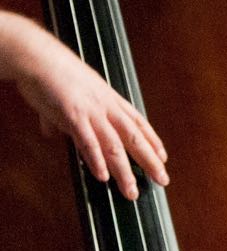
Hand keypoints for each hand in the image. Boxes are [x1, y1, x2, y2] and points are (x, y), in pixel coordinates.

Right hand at [0, 11, 168, 199]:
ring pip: (114, 145)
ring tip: (132, 192)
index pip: (138, 123)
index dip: (152, 141)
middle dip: (149, 160)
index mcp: (109, 100)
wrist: (40, 58)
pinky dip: (96, 159)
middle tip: (162, 180)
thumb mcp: (66, 99)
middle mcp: (106, 106)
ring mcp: (91, 111)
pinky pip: (88, 140)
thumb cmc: (52, 77)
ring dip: (124, 171)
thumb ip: (63, 118)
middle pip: (134, 137)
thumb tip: (53, 132)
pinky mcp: (73, 115)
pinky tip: (103, 176)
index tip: (163, 158)